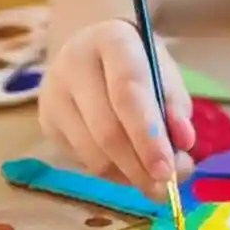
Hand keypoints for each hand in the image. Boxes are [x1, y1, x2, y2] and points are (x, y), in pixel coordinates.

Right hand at [39, 19, 195, 197]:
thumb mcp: (164, 71)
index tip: (167, 170)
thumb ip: (175, 106)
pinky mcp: (46, 122)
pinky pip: (82, 161)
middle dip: (139, 167)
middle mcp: (74, 64)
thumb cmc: (136, 62)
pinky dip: (110, 172)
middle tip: (164, 188)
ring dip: (126, 175)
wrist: (90, 47)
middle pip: (106, 130)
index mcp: (112, 42)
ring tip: (149, 176)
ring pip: (92, 154)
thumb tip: (182, 144)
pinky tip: (126, 164)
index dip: (149, 137)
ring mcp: (53, 95)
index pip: (128, 93)